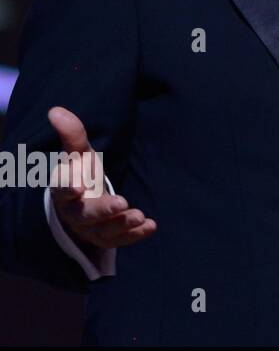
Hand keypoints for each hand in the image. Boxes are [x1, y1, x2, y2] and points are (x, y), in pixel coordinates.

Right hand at [48, 106, 156, 249]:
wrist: (85, 202)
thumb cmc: (81, 174)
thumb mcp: (78, 154)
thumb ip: (72, 134)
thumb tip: (56, 110)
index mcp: (65, 190)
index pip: (62, 189)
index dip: (67, 186)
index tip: (76, 184)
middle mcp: (76, 212)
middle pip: (86, 214)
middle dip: (103, 210)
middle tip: (121, 203)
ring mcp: (91, 228)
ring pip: (105, 230)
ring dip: (122, 224)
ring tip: (140, 216)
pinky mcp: (108, 237)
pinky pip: (120, 240)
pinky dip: (135, 236)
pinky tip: (151, 226)